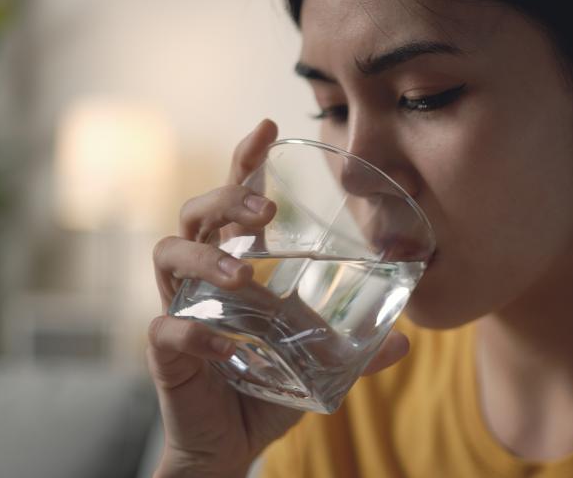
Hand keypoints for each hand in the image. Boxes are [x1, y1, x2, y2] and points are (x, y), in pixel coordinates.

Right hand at [147, 119, 410, 476]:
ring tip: (245, 273)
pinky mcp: (163, 350)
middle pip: (195, 214)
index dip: (244, 161)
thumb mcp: (319, 363)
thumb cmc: (265, 389)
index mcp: (233, 265)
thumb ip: (357, 349)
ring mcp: (178, 308)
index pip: (233, 202)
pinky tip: (228, 347)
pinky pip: (167, 327)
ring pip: (168, 255)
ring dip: (207, 256)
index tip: (267, 127)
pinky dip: (195, 331)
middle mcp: (200, 278)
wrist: (231, 446)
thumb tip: (408, 339)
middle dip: (226, 200)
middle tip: (266, 210)